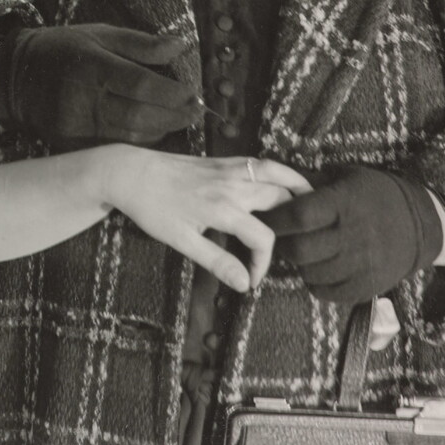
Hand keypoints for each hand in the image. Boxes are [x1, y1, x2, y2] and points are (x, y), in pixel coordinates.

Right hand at [0, 24, 199, 148]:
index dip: (172, 94)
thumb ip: (140, 43)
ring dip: (161, 132)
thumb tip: (180, 47)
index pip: (140, 85)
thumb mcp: (99, 34)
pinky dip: (138, 145)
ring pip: (129, 138)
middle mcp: (82, 100)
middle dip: (174, 117)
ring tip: (178, 121)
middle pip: (139, 116)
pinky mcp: (70, 146)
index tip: (193, 94)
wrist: (17, 79)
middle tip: (195, 112)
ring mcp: (75, 127)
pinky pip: (113, 151)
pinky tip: (152, 133)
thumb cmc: (64, 50)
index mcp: (91, 66)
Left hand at [105, 149, 312, 291]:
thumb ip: (216, 260)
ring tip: (314, 201)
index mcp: (223, 208)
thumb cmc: (152, 209)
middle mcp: (232, 185)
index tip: (252, 278)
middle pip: (281, 199)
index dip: (263, 262)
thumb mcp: (181, 240)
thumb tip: (244, 284)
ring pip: (276, 172)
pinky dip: (279, 171)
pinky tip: (283, 182)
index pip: (263, 237)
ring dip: (298, 186)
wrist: (130, 173)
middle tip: (303, 239)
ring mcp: (229, 169)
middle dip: (296, 220)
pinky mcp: (222, 160)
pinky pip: (259, 161)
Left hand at [259, 165, 443, 302]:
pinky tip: (320, 268)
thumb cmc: (374, 194)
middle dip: (283, 245)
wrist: (421, 222)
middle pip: (300, 250)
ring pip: (310, 273)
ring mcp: (362, 264)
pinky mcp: (368, 286)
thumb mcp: (345, 176)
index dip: (275, 219)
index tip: (265, 217)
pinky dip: (315, 283)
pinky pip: (326, 293)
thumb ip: (309, 181)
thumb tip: (270, 181)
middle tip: (280, 239)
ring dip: (299, 265)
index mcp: (344, 203)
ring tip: (303, 252)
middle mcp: (352, 235)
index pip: (298, 216)